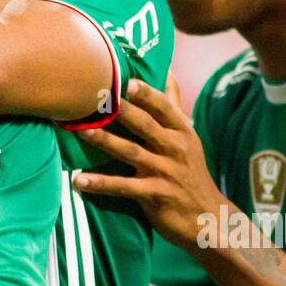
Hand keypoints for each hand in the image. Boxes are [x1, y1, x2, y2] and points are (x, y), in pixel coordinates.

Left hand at [72, 78, 224, 250]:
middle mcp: (175, 149)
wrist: (207, 217)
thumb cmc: (189, 170)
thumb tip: (167, 69)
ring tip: (82, 132)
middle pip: (145, 126)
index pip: (164, 107)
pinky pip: (122, 188)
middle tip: (96, 98)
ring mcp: (164, 172)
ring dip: (105, 141)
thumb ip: (172, 104)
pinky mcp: (154, 195)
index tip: (127, 80)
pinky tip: (78, 181)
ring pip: (130, 153)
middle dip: (122, 111)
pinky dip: (100, 184)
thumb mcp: (187, 136)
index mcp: (182, 131)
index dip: (146, 93)